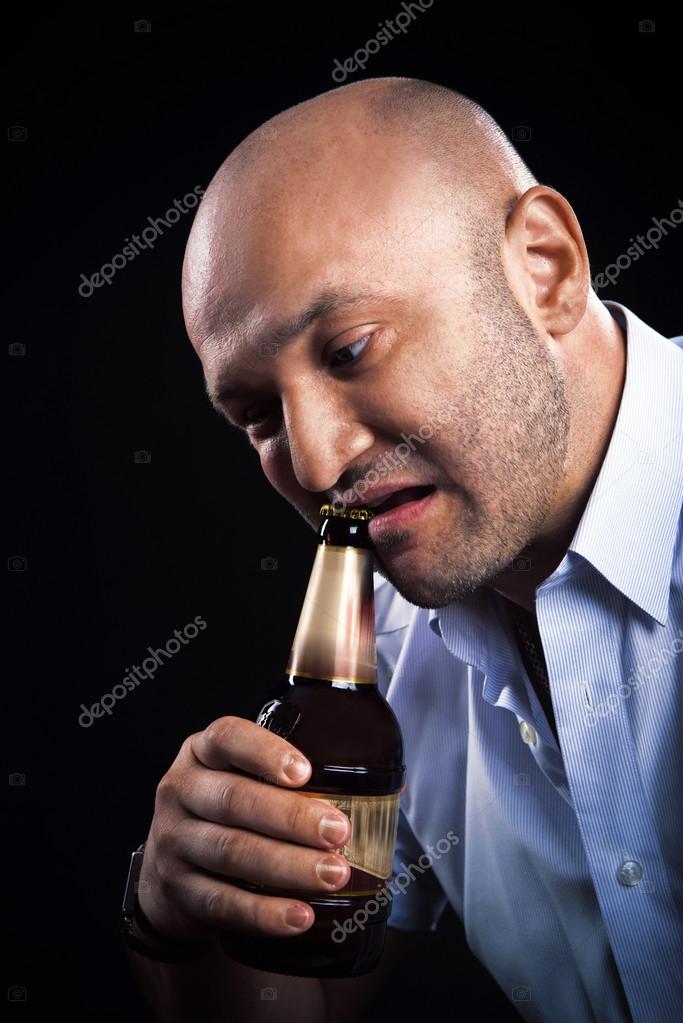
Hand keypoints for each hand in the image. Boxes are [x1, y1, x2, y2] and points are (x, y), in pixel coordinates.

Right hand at [136, 715, 352, 941]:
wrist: (171, 871)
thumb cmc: (227, 813)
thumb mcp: (241, 777)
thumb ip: (292, 778)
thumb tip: (387, 789)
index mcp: (200, 752)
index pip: (226, 738)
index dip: (265, 752)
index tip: (305, 772)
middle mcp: (181, 790)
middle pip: (234, 799)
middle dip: (292, 817)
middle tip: (339, 832)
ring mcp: (173, 841)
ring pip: (231, 852)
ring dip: (287, 866)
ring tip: (333, 874)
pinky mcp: (177, 890)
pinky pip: (222, 903)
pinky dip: (264, 913)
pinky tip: (299, 916)